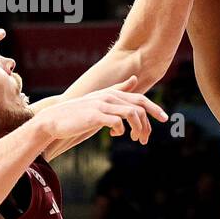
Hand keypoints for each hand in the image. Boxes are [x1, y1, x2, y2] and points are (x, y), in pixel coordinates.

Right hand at [35, 76, 167, 144]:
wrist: (55, 120)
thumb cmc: (79, 112)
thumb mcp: (101, 100)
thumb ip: (118, 89)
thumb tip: (134, 78)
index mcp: (112, 93)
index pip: (139, 99)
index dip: (154, 108)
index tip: (165, 119)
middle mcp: (109, 96)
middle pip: (139, 107)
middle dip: (148, 124)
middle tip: (145, 140)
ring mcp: (102, 105)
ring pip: (131, 114)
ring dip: (138, 129)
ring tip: (136, 140)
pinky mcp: (95, 116)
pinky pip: (116, 123)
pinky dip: (120, 130)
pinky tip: (116, 135)